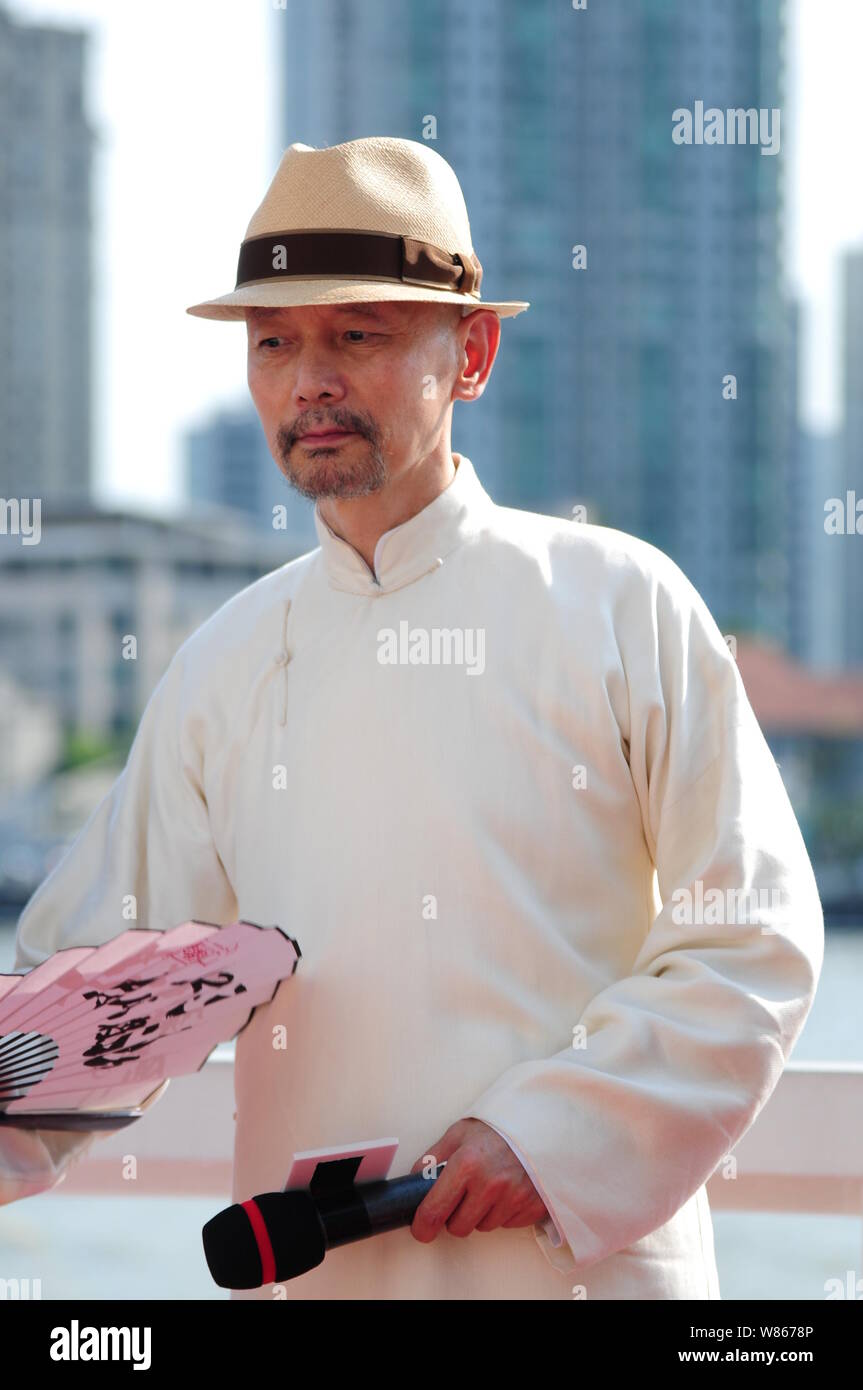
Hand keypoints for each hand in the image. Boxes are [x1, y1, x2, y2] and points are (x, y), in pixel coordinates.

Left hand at [409, 1117, 549, 1241]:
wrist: (541, 1122)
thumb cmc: (498, 1127)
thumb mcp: (459, 1132)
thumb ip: (433, 1157)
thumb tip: (414, 1182)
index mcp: (466, 1164)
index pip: (435, 1210)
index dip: (423, 1226)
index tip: (421, 1229)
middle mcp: (490, 1184)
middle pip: (459, 1227)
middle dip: (456, 1215)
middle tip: (464, 1195)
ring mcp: (514, 1197)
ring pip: (484, 1227)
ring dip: (482, 1213)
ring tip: (491, 1186)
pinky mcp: (534, 1207)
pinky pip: (508, 1224)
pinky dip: (504, 1212)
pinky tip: (508, 1190)